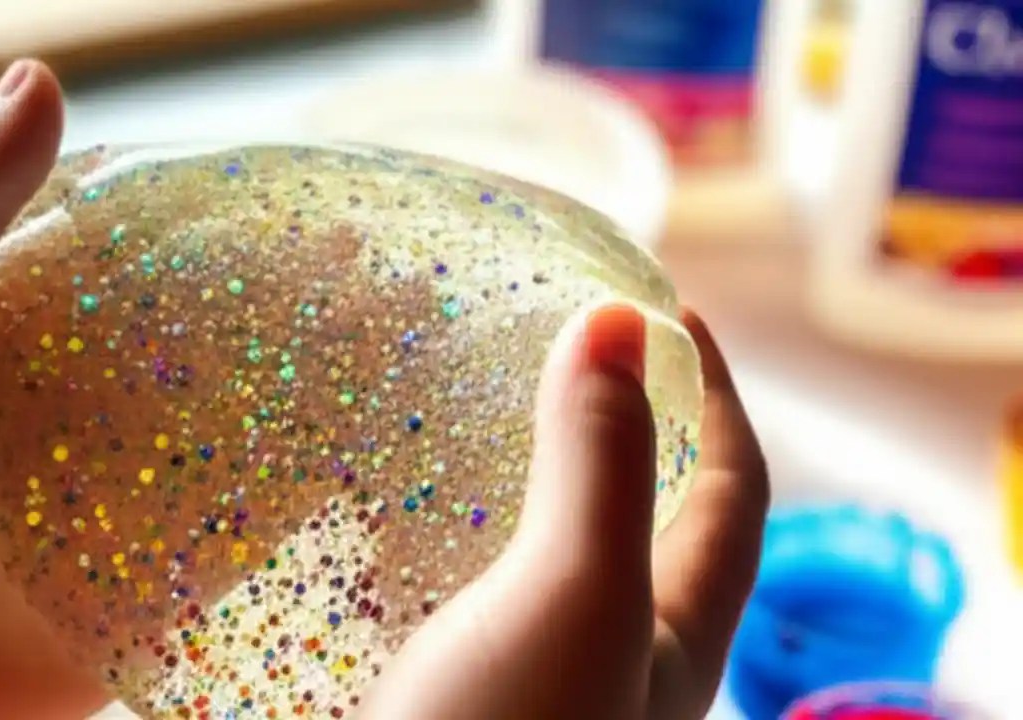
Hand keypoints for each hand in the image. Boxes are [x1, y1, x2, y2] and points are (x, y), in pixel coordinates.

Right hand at [358, 305, 769, 719]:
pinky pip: (453, 577)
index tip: (670, 309)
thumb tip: (621, 318)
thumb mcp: (576, 594)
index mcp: (676, 636)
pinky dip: (435, 522)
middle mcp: (610, 653)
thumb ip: (601, 465)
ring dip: (514, 468)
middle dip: (611, 423)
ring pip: (536, 544)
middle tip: (558, 343)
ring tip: (464, 401)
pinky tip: (386, 503)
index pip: (731, 492)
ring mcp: (526, 669)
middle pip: (637, 512)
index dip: (717, 393)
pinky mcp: (446, 682)